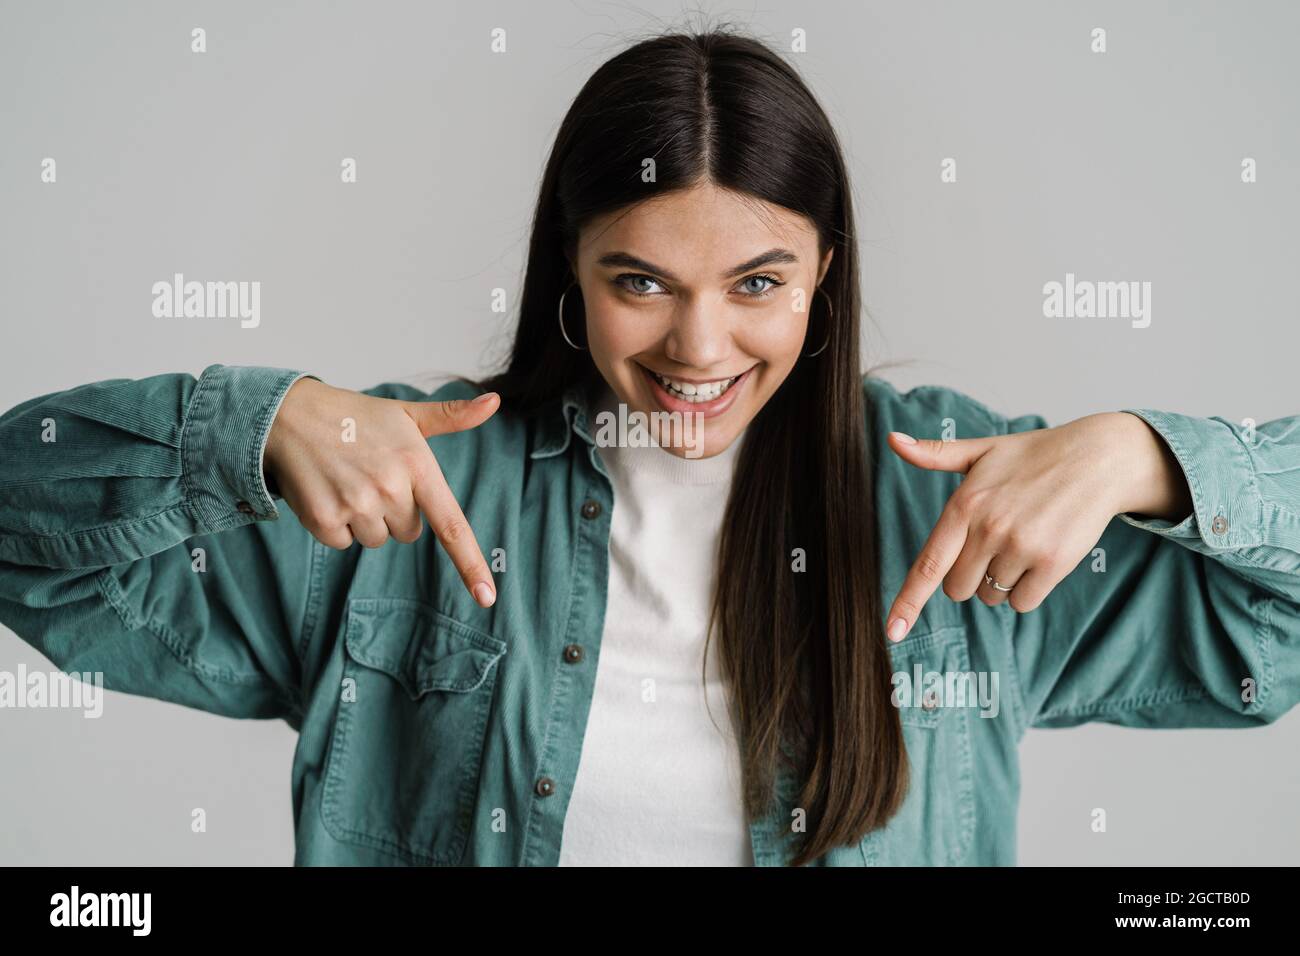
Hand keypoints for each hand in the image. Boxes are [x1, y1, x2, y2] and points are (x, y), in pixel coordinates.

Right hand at [265, 377, 500, 607]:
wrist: (289, 415)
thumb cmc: (356, 417)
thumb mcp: (406, 415)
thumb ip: (452, 416)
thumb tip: (494, 401)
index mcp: (417, 465)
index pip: (452, 526)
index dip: (471, 564)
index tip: (487, 597)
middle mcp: (390, 488)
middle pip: (408, 532)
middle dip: (394, 511)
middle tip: (371, 475)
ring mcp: (355, 505)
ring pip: (377, 539)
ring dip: (365, 519)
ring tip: (348, 480)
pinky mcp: (324, 519)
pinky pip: (344, 543)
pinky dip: (337, 525)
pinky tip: (327, 492)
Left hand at [882, 411, 1191, 641]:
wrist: (1099, 458)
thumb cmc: (1034, 455)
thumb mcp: (982, 450)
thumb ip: (935, 454)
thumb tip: (892, 440)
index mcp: (964, 505)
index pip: (927, 565)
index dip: (907, 602)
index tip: (893, 633)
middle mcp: (989, 529)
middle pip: (958, 589)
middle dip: (970, 576)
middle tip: (993, 545)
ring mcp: (1022, 547)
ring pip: (991, 597)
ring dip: (1001, 581)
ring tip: (1023, 541)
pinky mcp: (1053, 563)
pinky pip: (1023, 603)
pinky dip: (1028, 590)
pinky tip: (1040, 558)